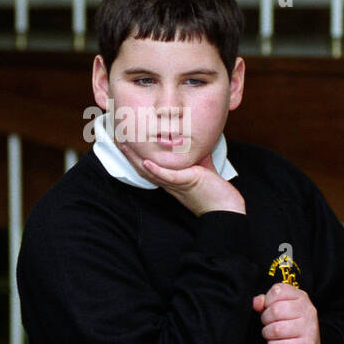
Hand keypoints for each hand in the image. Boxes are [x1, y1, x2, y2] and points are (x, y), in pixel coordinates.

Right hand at [116, 141, 245, 216]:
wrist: (225, 207)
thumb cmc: (215, 189)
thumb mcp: (201, 166)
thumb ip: (194, 153)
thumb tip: (196, 137)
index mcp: (171, 178)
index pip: (149, 165)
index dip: (136, 153)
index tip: (127, 140)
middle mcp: (169, 182)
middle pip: (143, 167)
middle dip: (129, 153)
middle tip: (117, 138)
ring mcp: (175, 183)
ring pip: (150, 171)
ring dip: (135, 158)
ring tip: (124, 146)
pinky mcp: (186, 182)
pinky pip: (167, 176)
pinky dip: (156, 169)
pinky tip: (146, 162)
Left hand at [253, 282, 320, 343]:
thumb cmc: (291, 323)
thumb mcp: (279, 307)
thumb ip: (265, 302)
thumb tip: (256, 303)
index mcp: (300, 296)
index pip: (277, 291)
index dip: (267, 301)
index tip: (268, 308)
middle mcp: (307, 309)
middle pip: (275, 311)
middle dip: (265, 319)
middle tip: (268, 323)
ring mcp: (309, 327)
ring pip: (277, 330)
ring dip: (268, 334)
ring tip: (270, 334)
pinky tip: (276, 343)